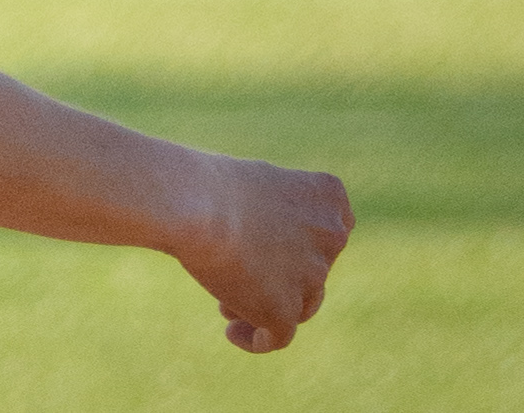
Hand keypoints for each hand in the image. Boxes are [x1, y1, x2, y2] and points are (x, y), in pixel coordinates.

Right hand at [172, 155, 353, 352]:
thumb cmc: (208, 185)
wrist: (191, 204)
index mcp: (328, 197)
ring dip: (266, 305)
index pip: (327, 235)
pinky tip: (232, 333)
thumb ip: (278, 216)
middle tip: (235, 277)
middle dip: (277, 278)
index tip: (265, 253)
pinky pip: (277, 337)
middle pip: (311, 271)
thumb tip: (270, 254)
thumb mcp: (255, 187)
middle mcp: (332, 235)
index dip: (298, 249)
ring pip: (298, 305)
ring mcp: (313, 274)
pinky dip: (256, 339)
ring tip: (224, 305)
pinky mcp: (285, 309)